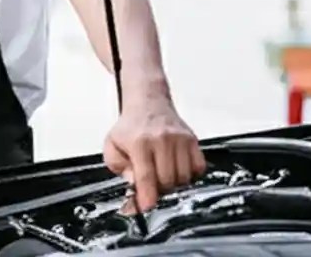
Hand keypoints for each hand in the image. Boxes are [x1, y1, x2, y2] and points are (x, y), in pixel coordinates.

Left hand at [103, 97, 205, 212]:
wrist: (148, 104)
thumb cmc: (130, 127)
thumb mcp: (112, 146)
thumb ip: (118, 167)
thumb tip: (134, 184)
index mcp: (139, 142)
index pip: (146, 176)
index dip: (146, 197)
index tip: (146, 206)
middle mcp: (161, 139)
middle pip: (167, 181)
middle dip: (158, 189)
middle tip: (150, 183)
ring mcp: (180, 139)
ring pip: (184, 178)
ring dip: (173, 183)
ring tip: (161, 172)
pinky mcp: (193, 140)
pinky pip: (198, 168)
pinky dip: (189, 174)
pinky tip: (176, 167)